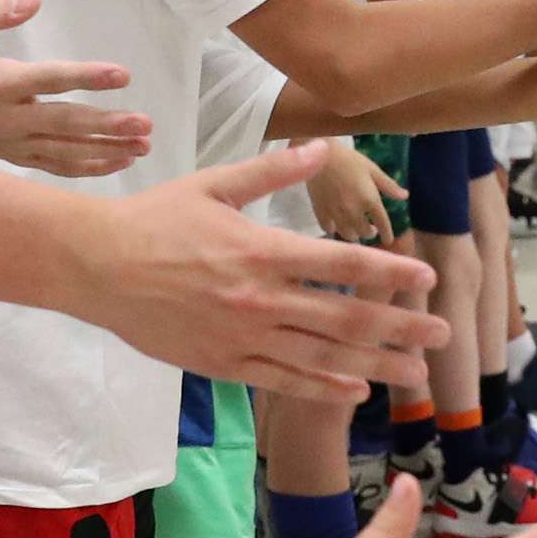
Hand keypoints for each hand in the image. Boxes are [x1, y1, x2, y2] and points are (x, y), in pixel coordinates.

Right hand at [0, 0, 152, 177]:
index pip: (49, 80)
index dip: (86, 77)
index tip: (122, 74)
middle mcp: (7, 119)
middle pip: (65, 124)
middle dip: (107, 125)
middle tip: (144, 123)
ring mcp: (12, 143)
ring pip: (65, 152)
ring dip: (106, 150)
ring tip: (143, 145)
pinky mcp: (15, 157)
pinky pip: (56, 166)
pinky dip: (88, 167)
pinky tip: (118, 161)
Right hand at [67, 144, 448, 402]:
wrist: (95, 266)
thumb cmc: (154, 219)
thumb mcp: (214, 184)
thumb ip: (273, 171)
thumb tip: (322, 146)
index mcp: (261, 250)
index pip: (342, 262)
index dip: (389, 271)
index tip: (426, 277)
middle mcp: (259, 297)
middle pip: (344, 316)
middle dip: (399, 327)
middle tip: (441, 335)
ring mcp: (241, 336)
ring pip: (321, 357)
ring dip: (374, 365)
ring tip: (414, 374)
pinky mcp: (222, 363)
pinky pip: (281, 380)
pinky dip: (320, 386)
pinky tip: (354, 390)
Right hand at [310, 141, 397, 243]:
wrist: (319, 154)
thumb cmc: (349, 159)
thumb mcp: (372, 169)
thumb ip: (388, 186)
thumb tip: (405, 196)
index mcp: (370, 200)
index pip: (383, 224)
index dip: (387, 234)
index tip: (388, 239)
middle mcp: (354, 211)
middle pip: (365, 233)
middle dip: (370, 233)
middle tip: (370, 229)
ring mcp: (336, 213)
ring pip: (347, 235)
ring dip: (354, 234)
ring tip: (355, 229)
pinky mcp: (320, 211)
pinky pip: (328, 229)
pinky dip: (334, 229)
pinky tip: (336, 224)